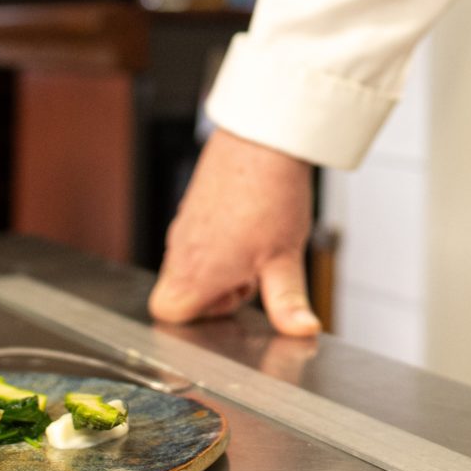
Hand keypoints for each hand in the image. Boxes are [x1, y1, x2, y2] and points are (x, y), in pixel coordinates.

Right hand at [151, 130, 317, 331]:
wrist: (263, 138)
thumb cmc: (269, 195)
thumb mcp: (285, 259)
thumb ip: (288, 304)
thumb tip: (302, 332)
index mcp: (195, 272)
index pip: (168, 313)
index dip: (201, 317)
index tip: (235, 300)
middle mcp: (181, 249)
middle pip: (180, 292)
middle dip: (215, 294)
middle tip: (251, 274)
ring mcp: (184, 225)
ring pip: (189, 264)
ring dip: (219, 267)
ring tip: (255, 247)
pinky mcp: (193, 205)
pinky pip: (196, 237)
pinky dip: (218, 242)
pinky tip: (251, 224)